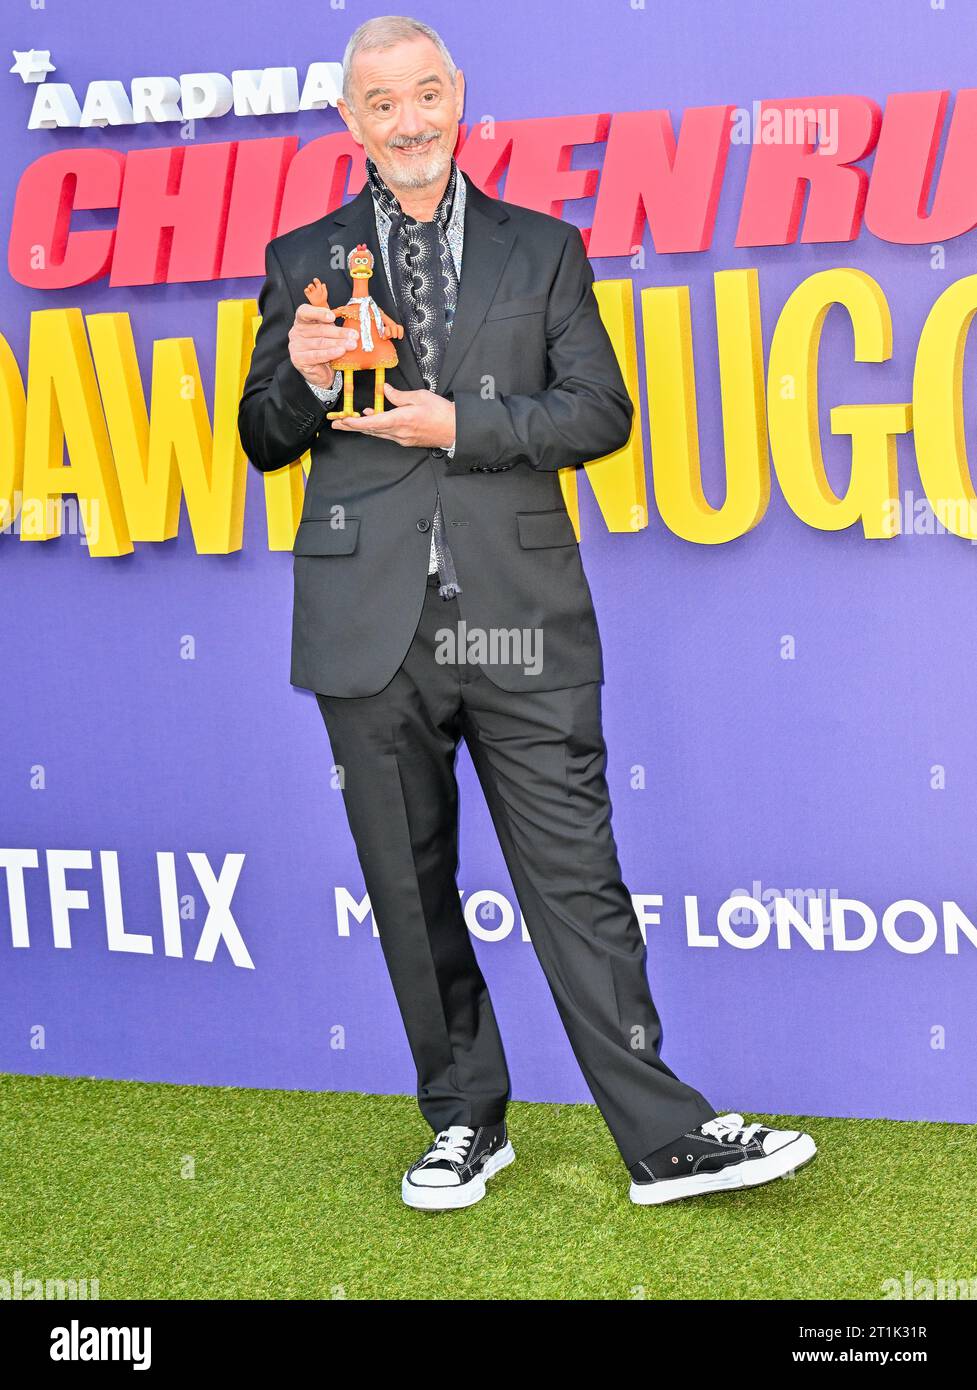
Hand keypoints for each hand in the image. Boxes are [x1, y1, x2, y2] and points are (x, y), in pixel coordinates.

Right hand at [288, 304, 357, 389]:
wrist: (320, 372)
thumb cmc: (323, 349)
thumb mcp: (328, 333)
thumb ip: (332, 324)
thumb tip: (351, 322)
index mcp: (302, 321)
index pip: (305, 312)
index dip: (318, 313)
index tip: (332, 317)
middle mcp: (297, 332)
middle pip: (319, 329)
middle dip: (339, 332)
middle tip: (353, 335)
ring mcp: (296, 346)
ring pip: (320, 343)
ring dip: (338, 343)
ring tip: (351, 344)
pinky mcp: (299, 359)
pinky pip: (317, 355)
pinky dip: (330, 353)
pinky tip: (340, 352)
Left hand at [330, 383, 455, 447]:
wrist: (456, 429)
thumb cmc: (442, 413)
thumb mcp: (420, 397)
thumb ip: (399, 395)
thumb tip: (386, 391)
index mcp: (401, 420)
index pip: (372, 422)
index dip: (355, 422)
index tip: (343, 421)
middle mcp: (399, 432)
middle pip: (370, 430)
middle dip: (352, 427)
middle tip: (337, 424)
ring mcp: (402, 438)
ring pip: (377, 433)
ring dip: (363, 427)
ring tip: (350, 422)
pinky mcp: (407, 440)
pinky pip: (387, 434)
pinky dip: (377, 427)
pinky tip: (372, 421)